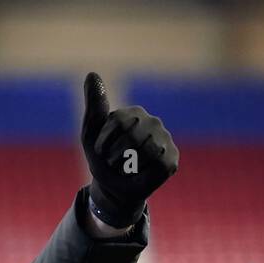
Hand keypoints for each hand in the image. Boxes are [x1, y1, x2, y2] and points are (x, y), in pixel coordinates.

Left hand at [80, 72, 177, 227]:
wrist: (113, 188)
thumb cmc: (102, 159)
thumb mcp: (91, 133)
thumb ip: (95, 104)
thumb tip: (92, 73)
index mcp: (133, 113)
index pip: (118, 123)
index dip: (103, 143)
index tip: (101, 150)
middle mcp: (153, 121)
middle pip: (132, 136)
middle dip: (115, 156)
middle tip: (114, 162)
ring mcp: (165, 139)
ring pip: (146, 151)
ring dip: (128, 166)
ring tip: (126, 167)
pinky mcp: (173, 158)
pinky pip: (157, 165)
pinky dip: (142, 174)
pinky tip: (141, 173)